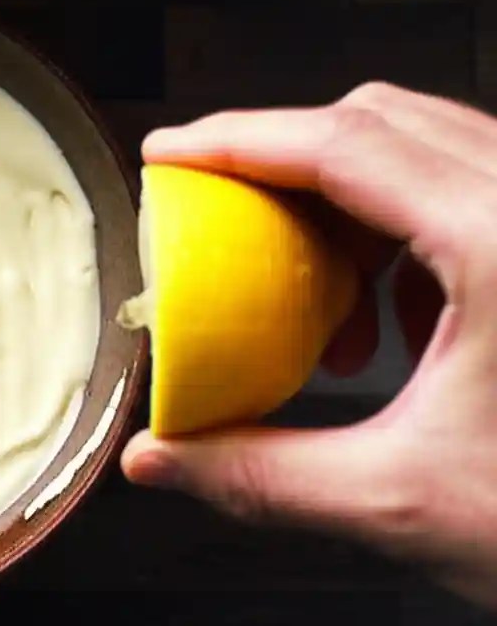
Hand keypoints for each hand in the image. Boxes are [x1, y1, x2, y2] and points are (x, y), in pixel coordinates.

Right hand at [121, 81, 496, 608]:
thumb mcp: (404, 500)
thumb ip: (261, 475)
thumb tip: (159, 459)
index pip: (343, 147)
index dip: (237, 141)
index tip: (170, 154)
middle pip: (381, 125)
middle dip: (282, 164)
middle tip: (216, 212)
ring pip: (427, 153)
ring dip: (343, 208)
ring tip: (315, 301)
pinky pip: (470, 195)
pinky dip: (402, 237)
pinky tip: (396, 324)